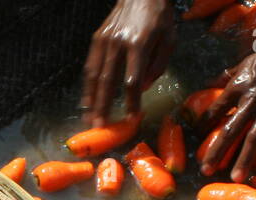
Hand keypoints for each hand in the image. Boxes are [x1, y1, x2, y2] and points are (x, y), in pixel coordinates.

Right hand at [81, 0, 175, 125]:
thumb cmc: (159, 17)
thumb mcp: (169, 39)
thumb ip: (158, 66)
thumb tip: (141, 89)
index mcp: (139, 44)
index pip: (132, 80)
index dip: (131, 101)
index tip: (131, 117)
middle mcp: (118, 43)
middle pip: (108, 82)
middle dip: (103, 107)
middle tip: (99, 127)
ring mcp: (105, 41)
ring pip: (95, 76)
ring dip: (91, 100)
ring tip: (89, 119)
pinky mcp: (97, 39)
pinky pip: (90, 67)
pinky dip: (88, 86)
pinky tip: (86, 100)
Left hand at [200, 35, 255, 180]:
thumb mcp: (244, 62)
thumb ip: (227, 76)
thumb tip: (210, 83)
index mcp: (238, 87)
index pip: (216, 109)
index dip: (205, 122)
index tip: (197, 134)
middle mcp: (251, 100)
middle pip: (231, 129)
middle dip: (218, 151)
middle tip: (206, 170)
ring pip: (255, 137)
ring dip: (245, 159)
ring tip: (237, 178)